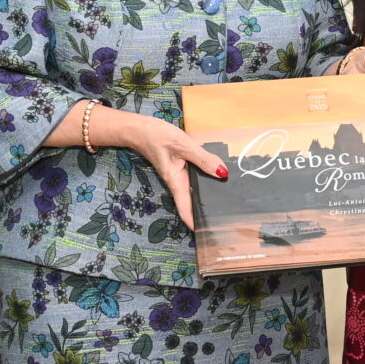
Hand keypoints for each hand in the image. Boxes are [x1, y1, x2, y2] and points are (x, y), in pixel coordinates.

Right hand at [123, 114, 226, 231]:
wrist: (139, 128)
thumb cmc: (156, 136)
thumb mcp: (182, 145)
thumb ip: (203, 159)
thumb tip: (222, 173)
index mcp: (176, 182)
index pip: (185, 210)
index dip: (195, 225)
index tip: (208, 235)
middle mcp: (177, 182)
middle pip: (191, 204)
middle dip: (204, 213)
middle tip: (225, 221)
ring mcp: (177, 176)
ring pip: (193, 191)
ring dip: (205, 198)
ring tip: (226, 203)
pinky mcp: (179, 168)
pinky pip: (193, 179)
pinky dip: (204, 182)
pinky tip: (216, 179)